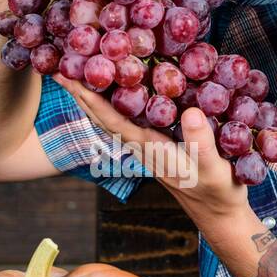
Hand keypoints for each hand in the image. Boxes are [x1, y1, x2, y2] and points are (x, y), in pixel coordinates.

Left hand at [52, 73, 251, 229]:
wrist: (218, 211)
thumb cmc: (217, 192)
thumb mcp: (213, 169)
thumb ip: (201, 144)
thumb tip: (190, 113)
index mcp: (149, 148)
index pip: (111, 120)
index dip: (89, 98)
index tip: (69, 77)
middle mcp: (141, 145)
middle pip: (102, 116)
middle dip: (80, 93)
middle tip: (59, 65)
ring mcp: (147, 144)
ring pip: (112, 116)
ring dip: (93, 95)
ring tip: (78, 71)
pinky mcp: (156, 142)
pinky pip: (128, 117)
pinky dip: (115, 100)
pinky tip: (114, 87)